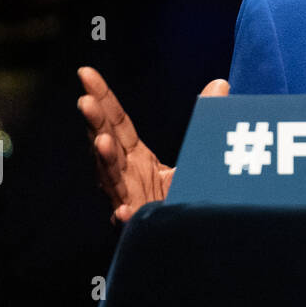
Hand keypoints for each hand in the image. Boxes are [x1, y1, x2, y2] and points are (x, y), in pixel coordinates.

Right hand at [76, 65, 228, 222]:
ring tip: (101, 143)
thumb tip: (220, 83)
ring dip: (106, 162)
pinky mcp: (143, 226)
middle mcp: (126, 176)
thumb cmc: (189, 192)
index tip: (86, 73)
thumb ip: (206, 117)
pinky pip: (133, 223)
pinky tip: (123, 211)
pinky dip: (125, 217)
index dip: (102, 97)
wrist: (195, 233)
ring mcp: (130, 200)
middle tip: (85, 101)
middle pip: (107, 145)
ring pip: (113, 181)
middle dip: (95, 123)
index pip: (116, 122)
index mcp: (136, 157)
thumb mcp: (198, 149)